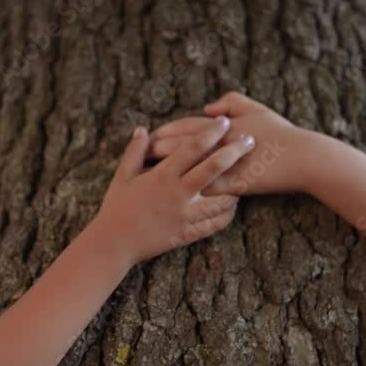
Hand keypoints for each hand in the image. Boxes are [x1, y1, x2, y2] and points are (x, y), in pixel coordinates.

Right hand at [93, 116, 255, 265]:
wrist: (114, 243)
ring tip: (245, 176)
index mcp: (162, 175)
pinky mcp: (188, 234)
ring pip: (222, 199)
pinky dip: (228, 213)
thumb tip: (142, 130)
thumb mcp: (122, 176)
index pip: (192, 148)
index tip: (225, 122)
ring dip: (236, 186)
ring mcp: (185, 215)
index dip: (210, 132)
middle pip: (214, 168)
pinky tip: (233, 205)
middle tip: (251, 140)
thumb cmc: (116, 207)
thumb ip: (135, 152)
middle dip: (234, 151)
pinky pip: (215, 223)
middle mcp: (177, 193)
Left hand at [147, 91, 307, 195]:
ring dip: (166, 175)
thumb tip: (208, 108)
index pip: (183, 129)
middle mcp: (216, 146)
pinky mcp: (230, 187)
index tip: (148, 137)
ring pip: (186, 172)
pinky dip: (187, 195)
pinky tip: (173, 201)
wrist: (301, 158)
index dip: (164, 133)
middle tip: (139, 159)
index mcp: (220, 127)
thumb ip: (230, 102)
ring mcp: (221, 168)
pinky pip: (202, 192)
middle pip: (178, 150)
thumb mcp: (255, 108)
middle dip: (156, 154)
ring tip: (149, 180)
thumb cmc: (279, 132)